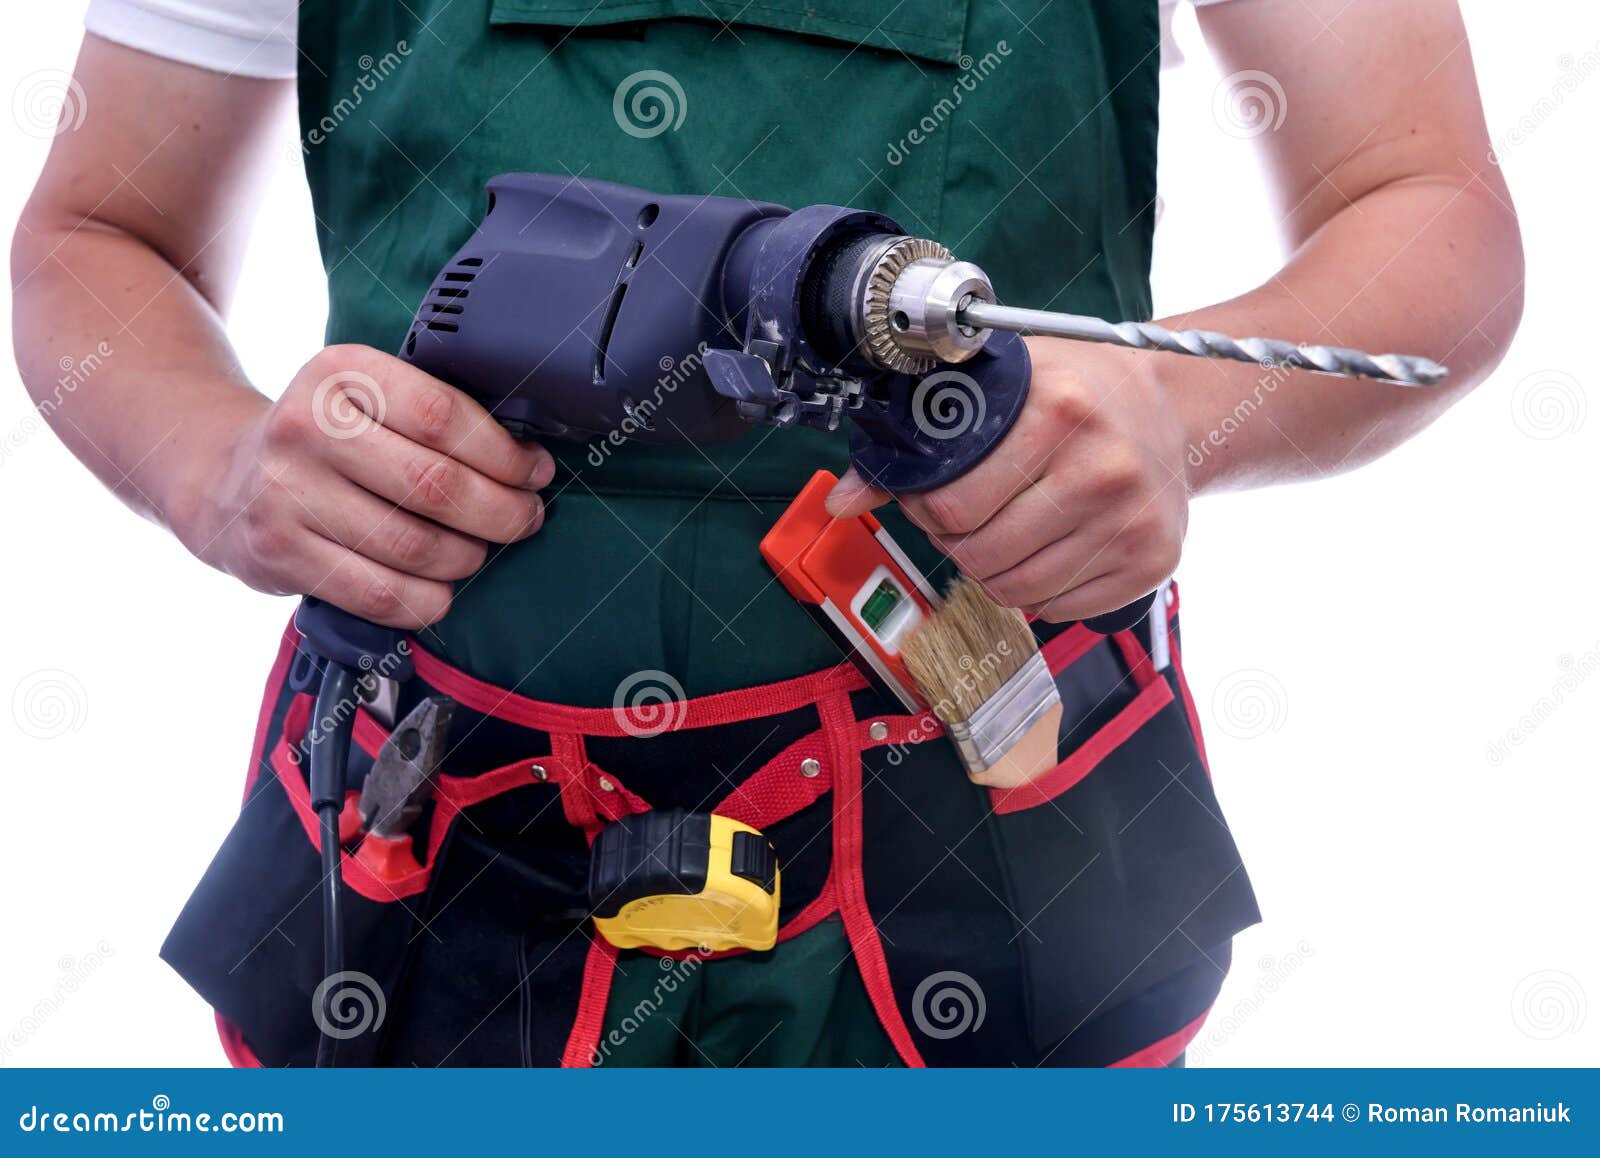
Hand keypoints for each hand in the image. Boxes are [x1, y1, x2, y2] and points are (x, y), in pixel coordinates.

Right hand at [179, 345, 552, 627]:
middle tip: (524, 519)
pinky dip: (425, 599)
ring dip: (466, 558)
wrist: (225, 476)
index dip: (504, 453)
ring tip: (478, 551)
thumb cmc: (328, 438)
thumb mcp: (368, 397)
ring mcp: (286, 493)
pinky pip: (378, 593)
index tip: (534, 471)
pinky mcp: (279, 553)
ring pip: (413, 545)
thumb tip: (528, 460)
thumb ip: (435, 415)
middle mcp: (306, 426)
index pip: (443, 415)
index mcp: (341, 373)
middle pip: (435, 484)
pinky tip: (439, 589)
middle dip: (500, 511)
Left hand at [827, 338, 1189, 622]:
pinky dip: (1035, 589)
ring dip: (989, 571)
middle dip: (953, 542)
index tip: (928, 497)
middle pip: (980, 552)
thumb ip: (919, 442)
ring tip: (999, 532)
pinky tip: (1044, 547)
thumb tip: (841, 500)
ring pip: (1015, 588)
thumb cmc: (1081, 391)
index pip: (954, 503)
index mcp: (1060, 411)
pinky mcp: (1151, 561)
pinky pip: (1058, 606)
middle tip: (961, 518)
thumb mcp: (1003, 386)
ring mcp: (1131, 520)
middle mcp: (1103, 467)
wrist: (1174, 406)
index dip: (925, 509)